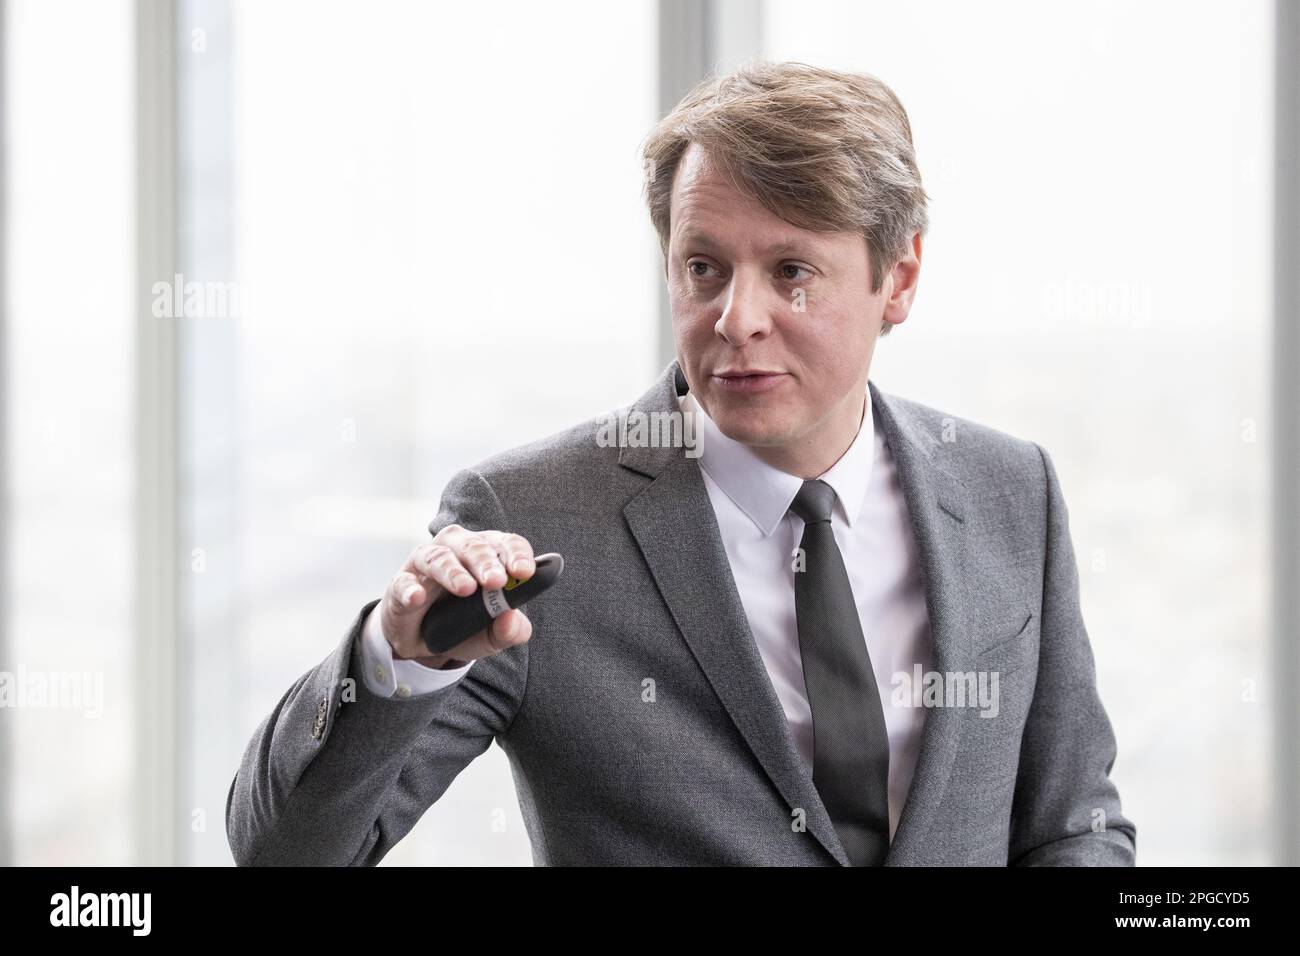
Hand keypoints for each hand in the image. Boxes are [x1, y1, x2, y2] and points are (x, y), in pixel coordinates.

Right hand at [379, 525, 534, 668]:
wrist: (421, 644)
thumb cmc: (463, 625)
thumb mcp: (491, 636)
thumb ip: (509, 631)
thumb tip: (512, 620)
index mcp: (487, 555)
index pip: (506, 544)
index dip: (516, 554)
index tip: (524, 572)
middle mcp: (457, 550)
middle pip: (474, 546)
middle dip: (486, 562)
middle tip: (496, 581)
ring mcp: (426, 564)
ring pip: (439, 557)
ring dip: (453, 571)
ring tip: (466, 588)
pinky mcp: (401, 583)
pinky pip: (404, 582)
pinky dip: (410, 589)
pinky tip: (418, 598)